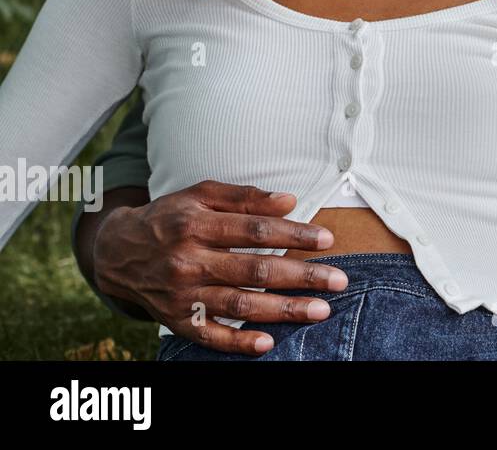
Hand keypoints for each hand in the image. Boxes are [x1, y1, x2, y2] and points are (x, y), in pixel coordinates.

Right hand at [90, 181, 348, 354]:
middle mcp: (188, 261)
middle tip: (339, 280)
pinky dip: (238, 342)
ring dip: (283, 310)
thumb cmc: (170, 217)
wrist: (116, 252)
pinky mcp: (177, 320)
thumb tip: (289, 200)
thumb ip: (244, 196)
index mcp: (196, 225)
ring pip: (240, 305)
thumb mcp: (200, 194)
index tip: (326, 240)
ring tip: (320, 310)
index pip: (255, 231)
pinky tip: (269, 343)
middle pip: (254, 271)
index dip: (293, 236)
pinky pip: (210, 336)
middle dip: (301, 276)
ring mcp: (182, 294)